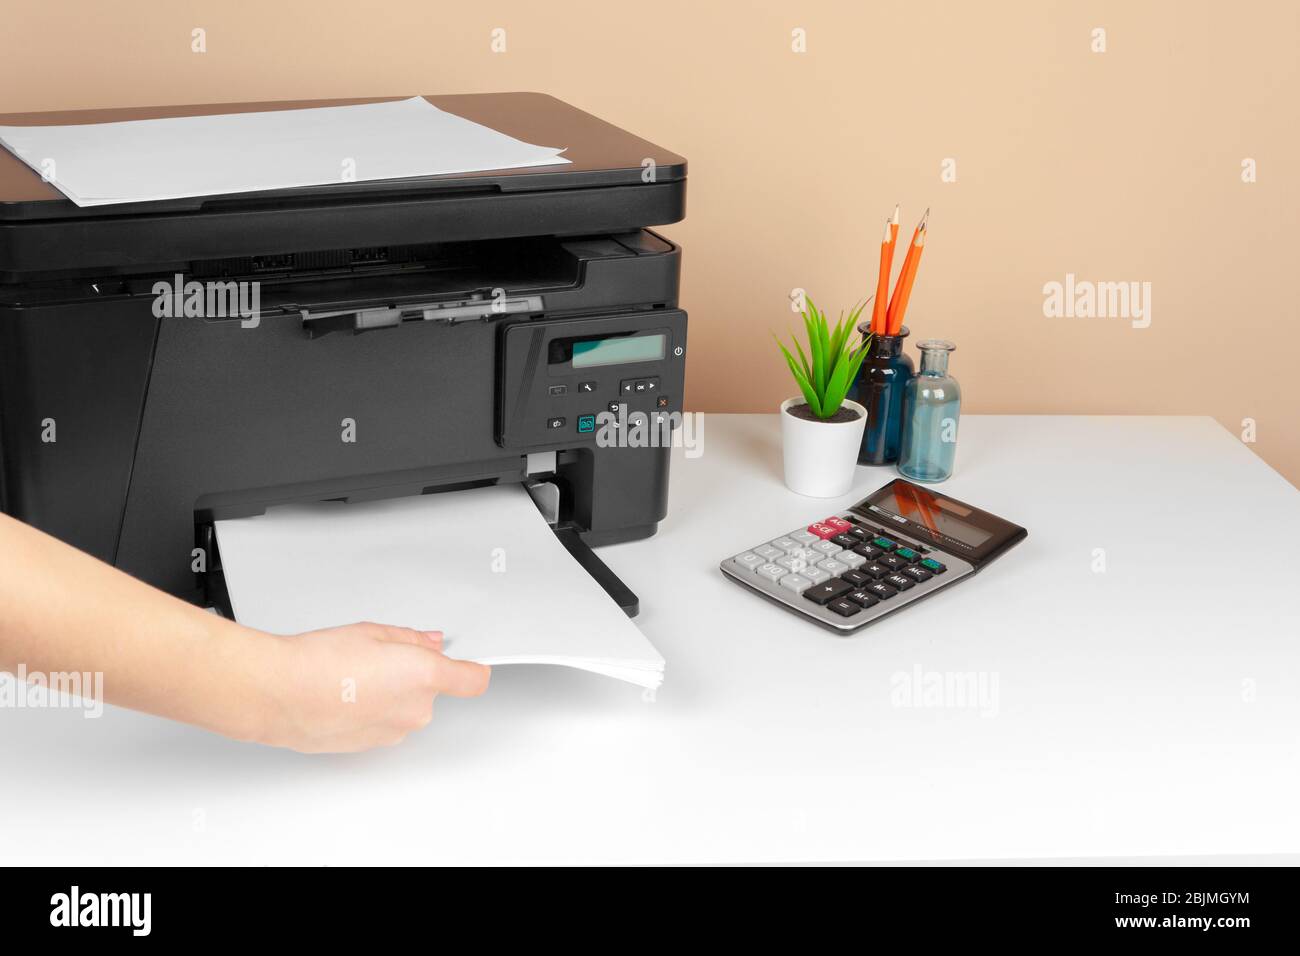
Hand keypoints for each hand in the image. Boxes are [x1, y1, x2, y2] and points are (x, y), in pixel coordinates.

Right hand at [256, 622, 490, 752]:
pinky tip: (343, 694)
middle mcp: (415, 710)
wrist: (277, 695)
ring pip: (405, 706)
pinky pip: (384, 721)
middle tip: (378, 655)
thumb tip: (429, 643)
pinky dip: (371, 708)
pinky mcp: (372, 745)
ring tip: (352, 675)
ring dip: (390, 692)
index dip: (473, 669)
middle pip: (432, 689)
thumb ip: (411, 639)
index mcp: (424, 677)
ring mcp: (394, 731)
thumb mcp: (372, 632)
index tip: (470, 663)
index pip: (473, 680)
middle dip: (414, 672)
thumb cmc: (318, 662)